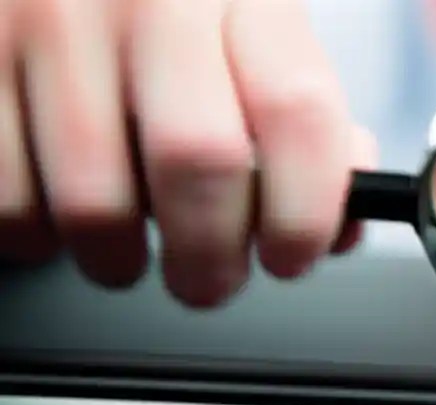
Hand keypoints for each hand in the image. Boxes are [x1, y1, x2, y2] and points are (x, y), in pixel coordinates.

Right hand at [0, 0, 376, 307]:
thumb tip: (337, 229)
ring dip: (120, 261)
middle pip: (197, 163)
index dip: (305, 212)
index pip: (297, 112)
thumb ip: (306, 121)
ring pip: (94, 202)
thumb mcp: (257, 29)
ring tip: (129, 252)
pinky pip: (10, 200)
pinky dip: (39, 237)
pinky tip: (61, 215)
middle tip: (210, 280)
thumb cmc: (173, 6)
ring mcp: (50, 23)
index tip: (293, 255)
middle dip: (212, 259)